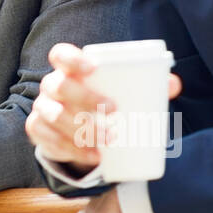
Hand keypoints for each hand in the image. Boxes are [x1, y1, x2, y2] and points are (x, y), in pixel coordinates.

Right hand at [25, 43, 180, 173]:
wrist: (79, 131)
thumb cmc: (101, 103)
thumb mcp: (121, 93)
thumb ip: (148, 86)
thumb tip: (174, 84)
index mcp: (69, 70)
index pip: (60, 55)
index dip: (72, 58)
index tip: (94, 67)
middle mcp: (51, 86)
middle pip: (58, 86)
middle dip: (84, 98)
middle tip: (114, 110)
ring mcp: (43, 109)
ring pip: (53, 115)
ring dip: (80, 128)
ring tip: (108, 140)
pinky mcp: (39, 132)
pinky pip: (48, 140)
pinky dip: (72, 150)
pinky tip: (94, 157)